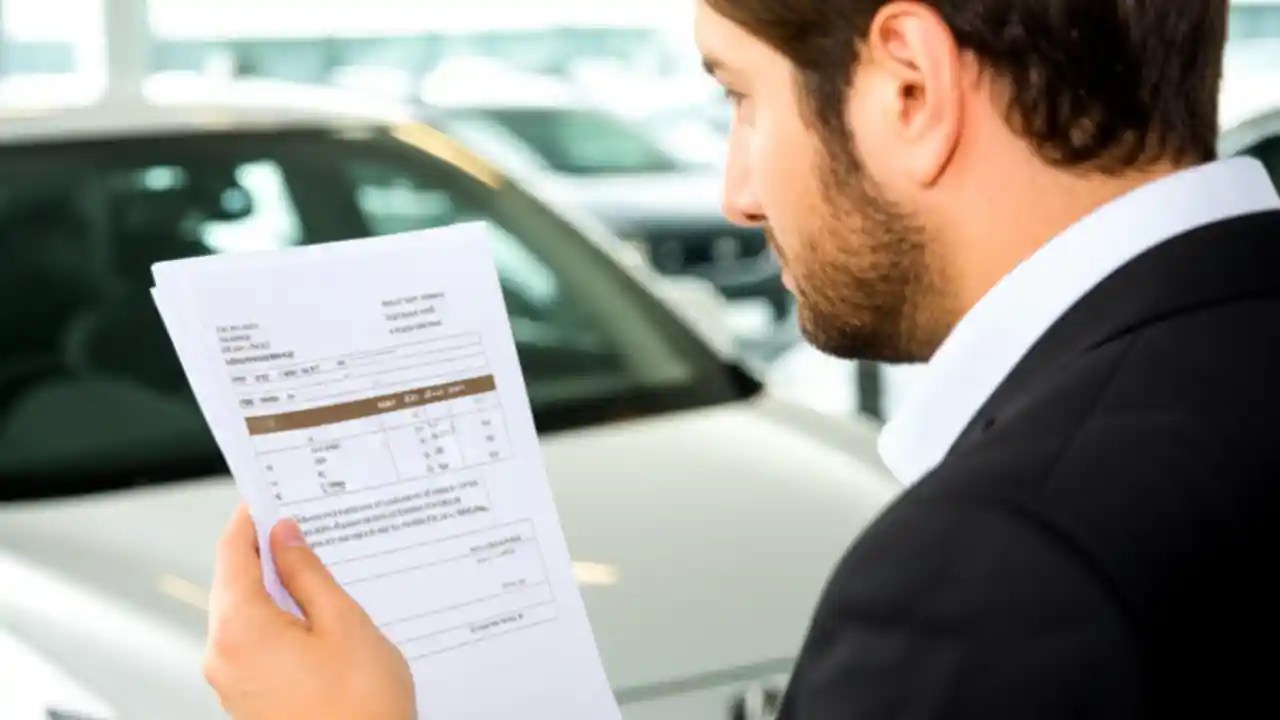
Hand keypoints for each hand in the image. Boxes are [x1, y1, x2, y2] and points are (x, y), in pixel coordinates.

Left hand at [204, 505, 415, 719]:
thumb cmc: (361, 707)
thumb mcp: (344, 623)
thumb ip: (308, 573)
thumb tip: (285, 537)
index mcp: (239, 629)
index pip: (232, 552)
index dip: (250, 519)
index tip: (268, 496)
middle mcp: (223, 656)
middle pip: (234, 584)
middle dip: (268, 554)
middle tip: (305, 528)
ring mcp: (232, 683)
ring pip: (245, 615)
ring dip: (277, 590)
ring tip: (322, 573)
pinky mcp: (249, 700)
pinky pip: (255, 645)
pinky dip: (279, 623)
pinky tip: (317, 618)